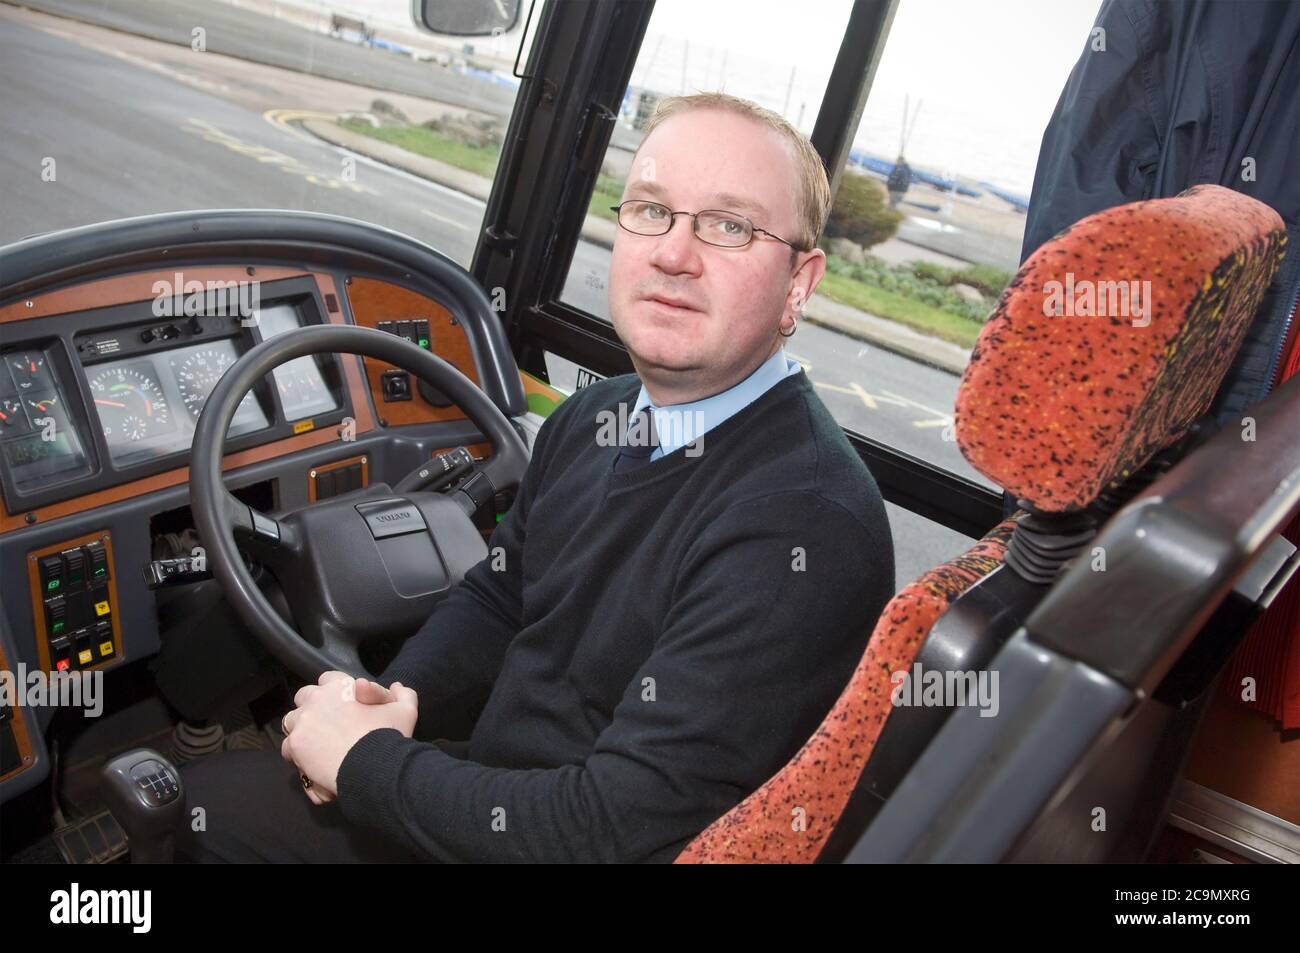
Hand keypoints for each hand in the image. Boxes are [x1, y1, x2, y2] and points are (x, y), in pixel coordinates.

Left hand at [281, 671, 418, 804]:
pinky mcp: (295, 747)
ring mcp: (302, 724)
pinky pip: (289, 748)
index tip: (344, 703)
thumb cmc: (389, 737)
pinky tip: (313, 763)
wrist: (374, 768)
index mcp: (340, 687)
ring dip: (302, 729)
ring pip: (292, 722)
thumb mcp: (405, 712)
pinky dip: (299, 755)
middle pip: (305, 696)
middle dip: (313, 707)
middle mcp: (316, 701)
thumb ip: (403, 695)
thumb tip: (396, 686)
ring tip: (318, 745)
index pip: (329, 678)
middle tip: (329, 725)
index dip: (335, 690)